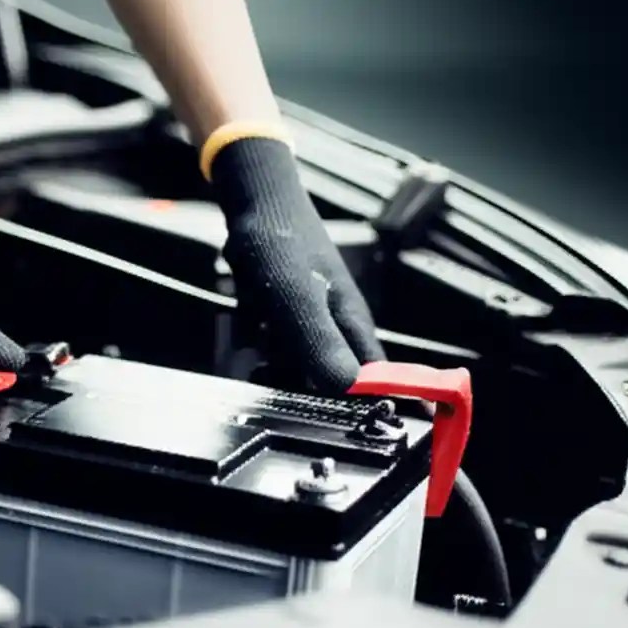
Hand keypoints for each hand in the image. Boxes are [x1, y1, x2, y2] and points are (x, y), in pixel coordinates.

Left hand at [212, 137, 384, 391]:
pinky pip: (271, 345)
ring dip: (271, 363)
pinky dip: (256, 337)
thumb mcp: (296, 298)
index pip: (379, 382)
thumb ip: (318, 342)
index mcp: (353, 325)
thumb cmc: (280, 241)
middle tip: (271, 372)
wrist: (252, 202)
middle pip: (329, 382)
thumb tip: (345, 389)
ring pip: (295, 365)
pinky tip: (248, 319)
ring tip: (258, 339)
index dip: (369, 408)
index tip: (345, 425)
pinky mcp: (284, 314)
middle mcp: (337, 327)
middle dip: (299, 386)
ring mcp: (310, 320)